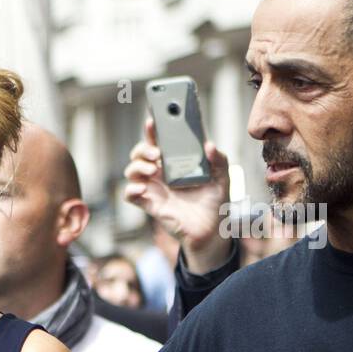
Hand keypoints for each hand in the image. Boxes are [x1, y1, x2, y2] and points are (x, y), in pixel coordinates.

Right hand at [124, 115, 232, 273]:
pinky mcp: (149, 204)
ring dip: (137, 166)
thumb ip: (219, 160)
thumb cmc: (214, 202)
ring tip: (153, 169)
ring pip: (132, 170)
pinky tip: (142, 189)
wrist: (211, 231)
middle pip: (140, 153)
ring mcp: (153, 188)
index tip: (153, 120)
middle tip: (156, 152)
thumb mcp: (222, 177)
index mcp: (175, 162)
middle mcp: (161, 172)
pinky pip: (130, 195)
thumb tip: (209, 145)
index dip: (153, 129)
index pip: (159, 141)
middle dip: (143, 148)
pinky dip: (131, 189)